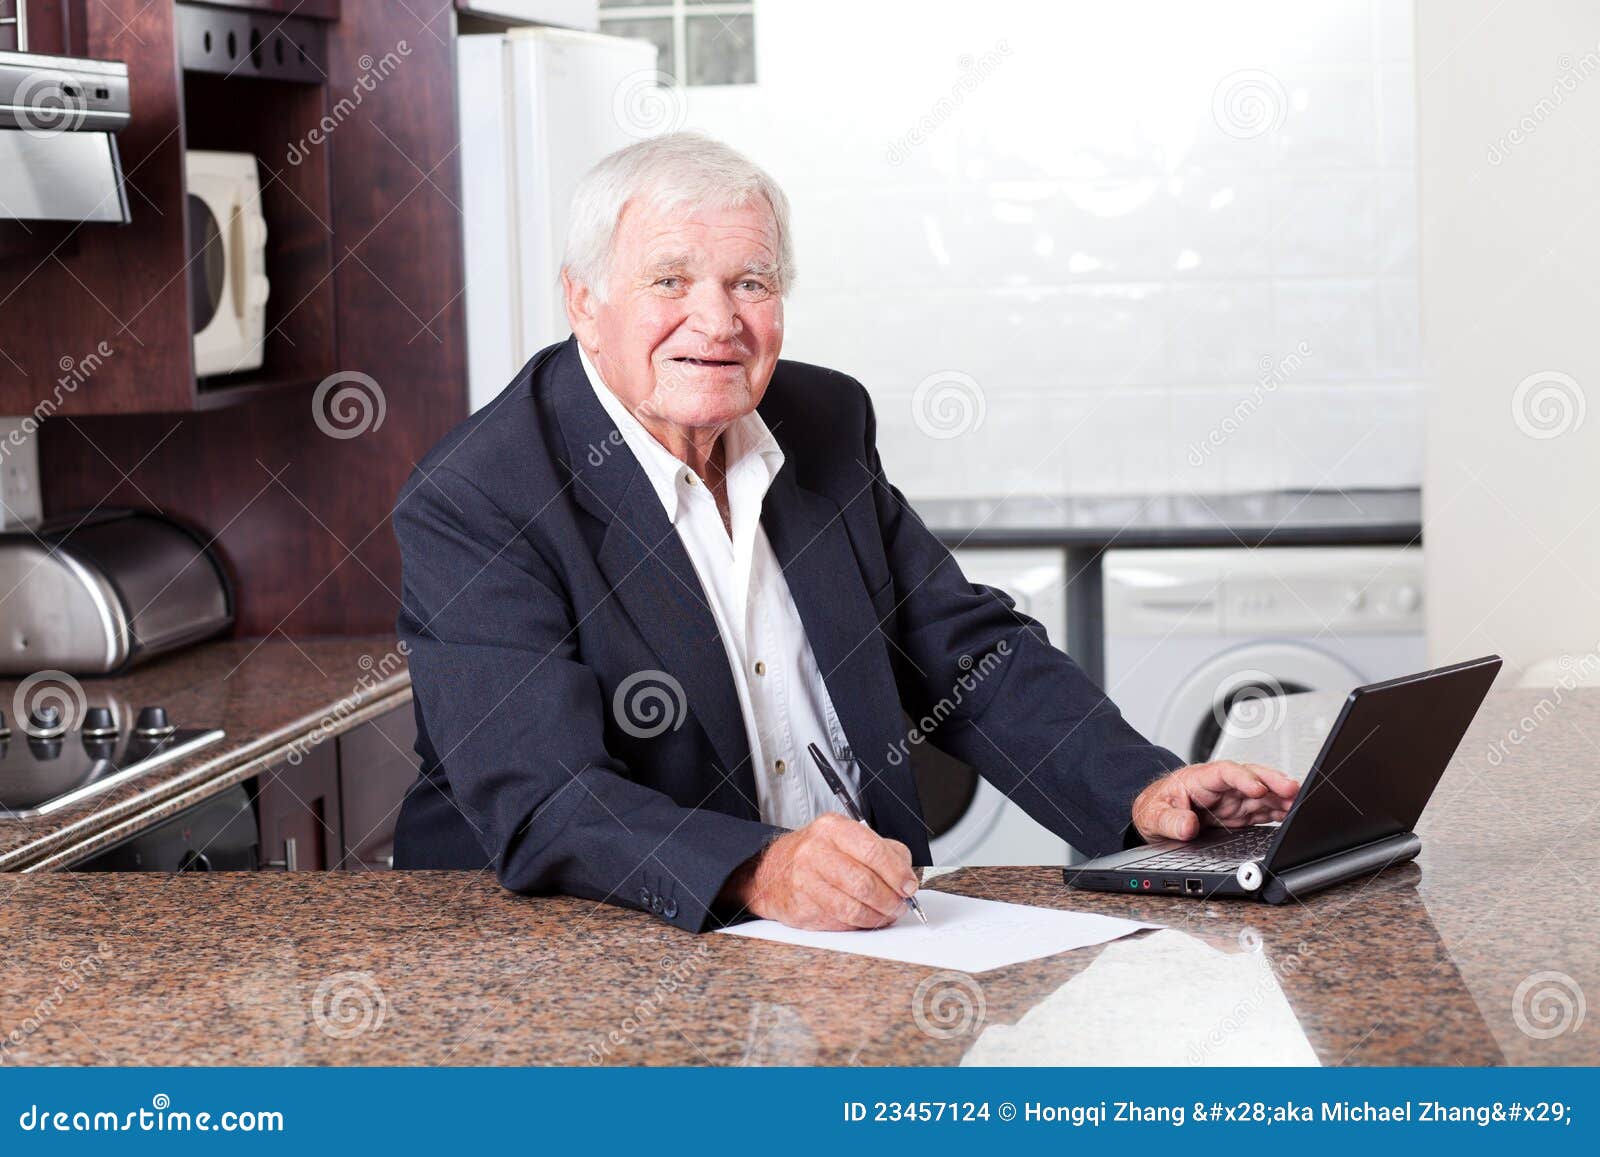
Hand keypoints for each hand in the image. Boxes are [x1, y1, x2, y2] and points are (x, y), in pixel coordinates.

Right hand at [719, 813, 919, 930]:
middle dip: (890, 900)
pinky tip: (863, 919)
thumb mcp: (848, 838)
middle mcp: (815, 851)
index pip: (873, 851)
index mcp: (833, 828)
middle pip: (865, 883)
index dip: (897, 873)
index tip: (909, 886)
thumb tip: (906, 878)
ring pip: (853, 908)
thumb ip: (883, 851)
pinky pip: (839, 922)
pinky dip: (857, 924)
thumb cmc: (818, 854)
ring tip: (885, 915)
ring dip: (877, 917)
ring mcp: (804, 880)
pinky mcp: (800, 907)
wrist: (772, 871)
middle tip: (900, 905)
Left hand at [1132, 760, 1298, 842]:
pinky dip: (1278, 812)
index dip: (1243, 778)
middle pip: (1250, 776)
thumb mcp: (1153, 816)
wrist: (1156, 816)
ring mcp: (1232, 799)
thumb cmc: (1155, 808)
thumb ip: (1170, 820)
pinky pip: (1262, 810)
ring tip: (1300, 803)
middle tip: (1293, 789)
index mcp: (1198, 780)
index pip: (1224, 772)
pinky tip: (1291, 815)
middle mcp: (1220, 787)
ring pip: (1262, 793)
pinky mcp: (1239, 813)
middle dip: (1272, 781)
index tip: (1257, 788)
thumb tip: (1188, 826)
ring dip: (1281, 797)